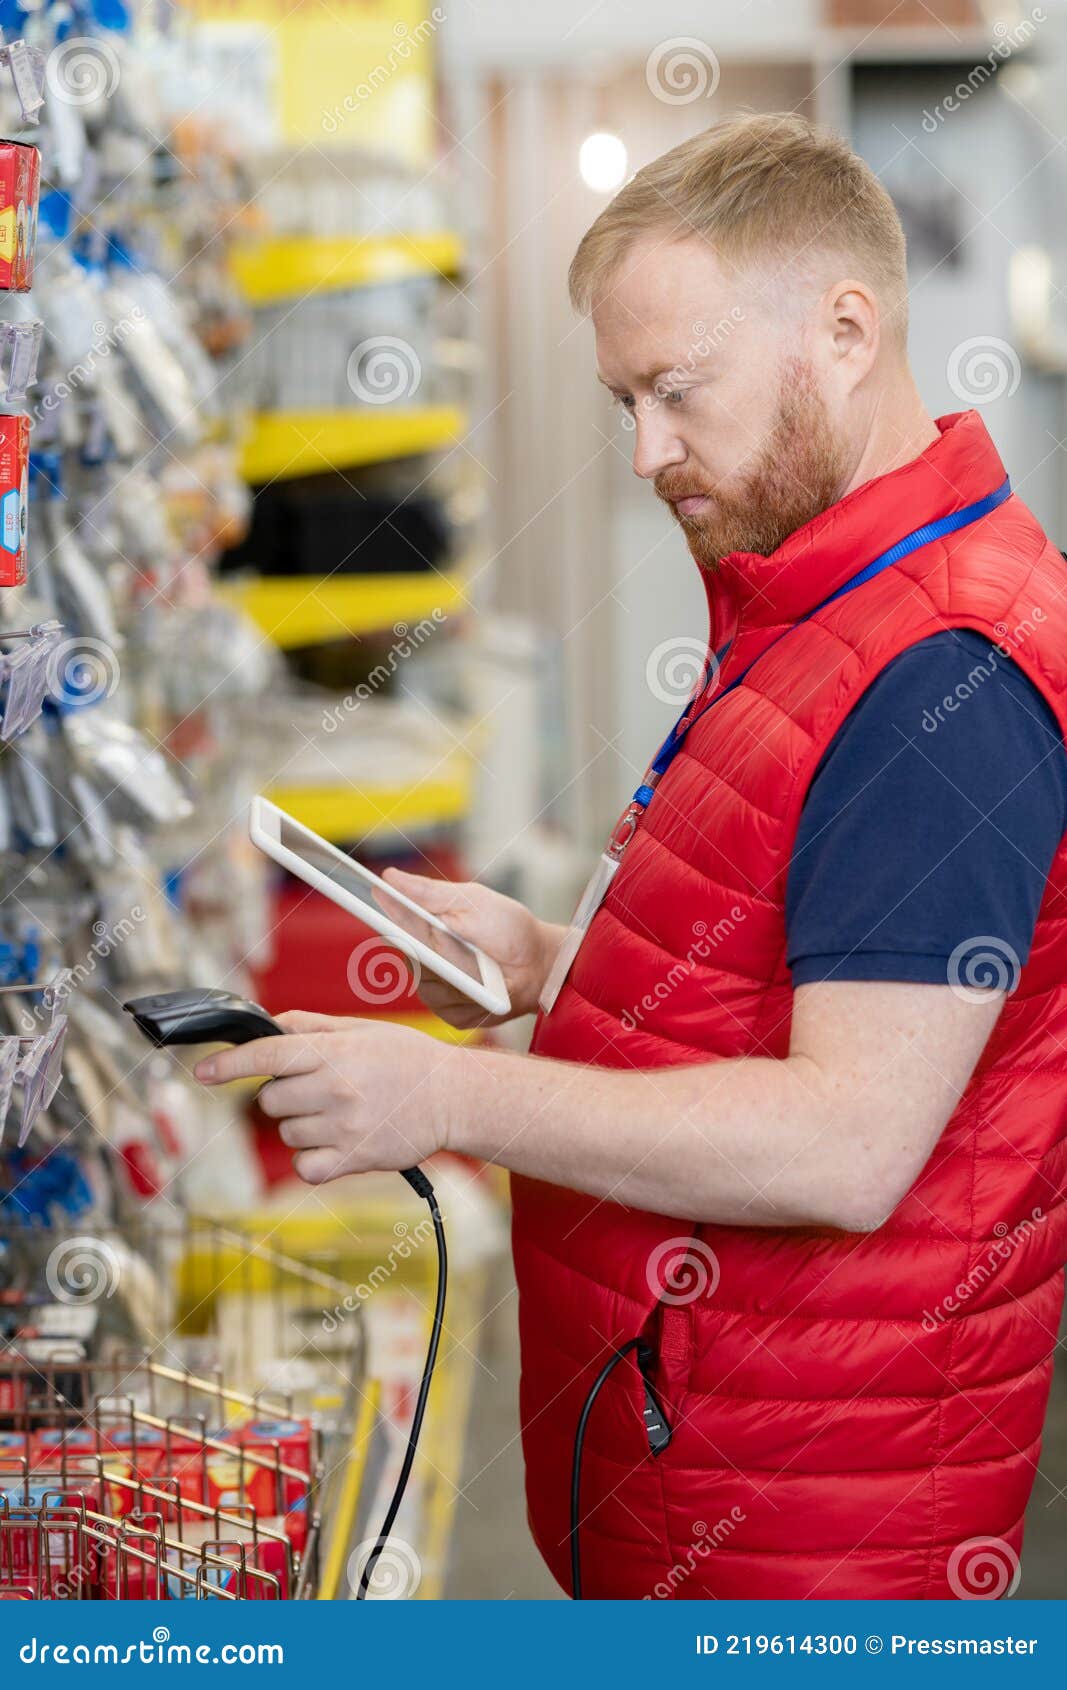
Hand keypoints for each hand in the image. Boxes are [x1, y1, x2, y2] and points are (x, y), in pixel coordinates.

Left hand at [193, 1020, 464, 1185]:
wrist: (453, 1097)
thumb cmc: (406, 1058)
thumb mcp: (360, 1030)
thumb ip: (309, 1027)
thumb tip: (267, 1027)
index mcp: (334, 1052)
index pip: (267, 1057)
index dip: (228, 1065)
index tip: (202, 1072)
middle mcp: (335, 1089)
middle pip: (270, 1101)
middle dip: (285, 1095)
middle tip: (320, 1089)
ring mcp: (343, 1127)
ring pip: (287, 1133)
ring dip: (303, 1125)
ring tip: (342, 1113)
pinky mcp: (352, 1159)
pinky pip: (304, 1166)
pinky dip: (312, 1159)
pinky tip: (337, 1142)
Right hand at [375, 868, 563, 1027]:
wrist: (541, 963)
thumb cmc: (508, 928)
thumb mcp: (472, 901)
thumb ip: (431, 893)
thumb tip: (389, 876)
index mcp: (424, 930)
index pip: (393, 923)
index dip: (381, 913)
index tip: (374, 899)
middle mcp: (425, 962)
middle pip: (410, 955)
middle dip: (431, 943)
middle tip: (447, 932)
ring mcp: (437, 991)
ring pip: (428, 982)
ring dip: (456, 969)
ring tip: (481, 962)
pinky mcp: (454, 1014)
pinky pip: (448, 1005)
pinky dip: (468, 993)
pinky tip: (486, 985)